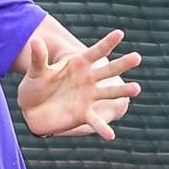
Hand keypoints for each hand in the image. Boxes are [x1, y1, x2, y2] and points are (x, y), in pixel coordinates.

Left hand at [17, 29, 141, 139]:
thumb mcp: (36, 71)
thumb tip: (34, 40)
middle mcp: (88, 79)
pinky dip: (103, 128)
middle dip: (122, 64)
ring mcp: (88, 97)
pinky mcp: (84, 114)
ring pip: (109, 92)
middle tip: (137, 57)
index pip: (95, 52)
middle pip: (108, 70)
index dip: (107, 43)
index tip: (120, 33)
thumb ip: (38, 57)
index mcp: (78, 64)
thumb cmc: (35, 86)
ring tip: (136, 89)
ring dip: (122, 91)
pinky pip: (96, 122)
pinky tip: (111, 135)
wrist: (31, 109)